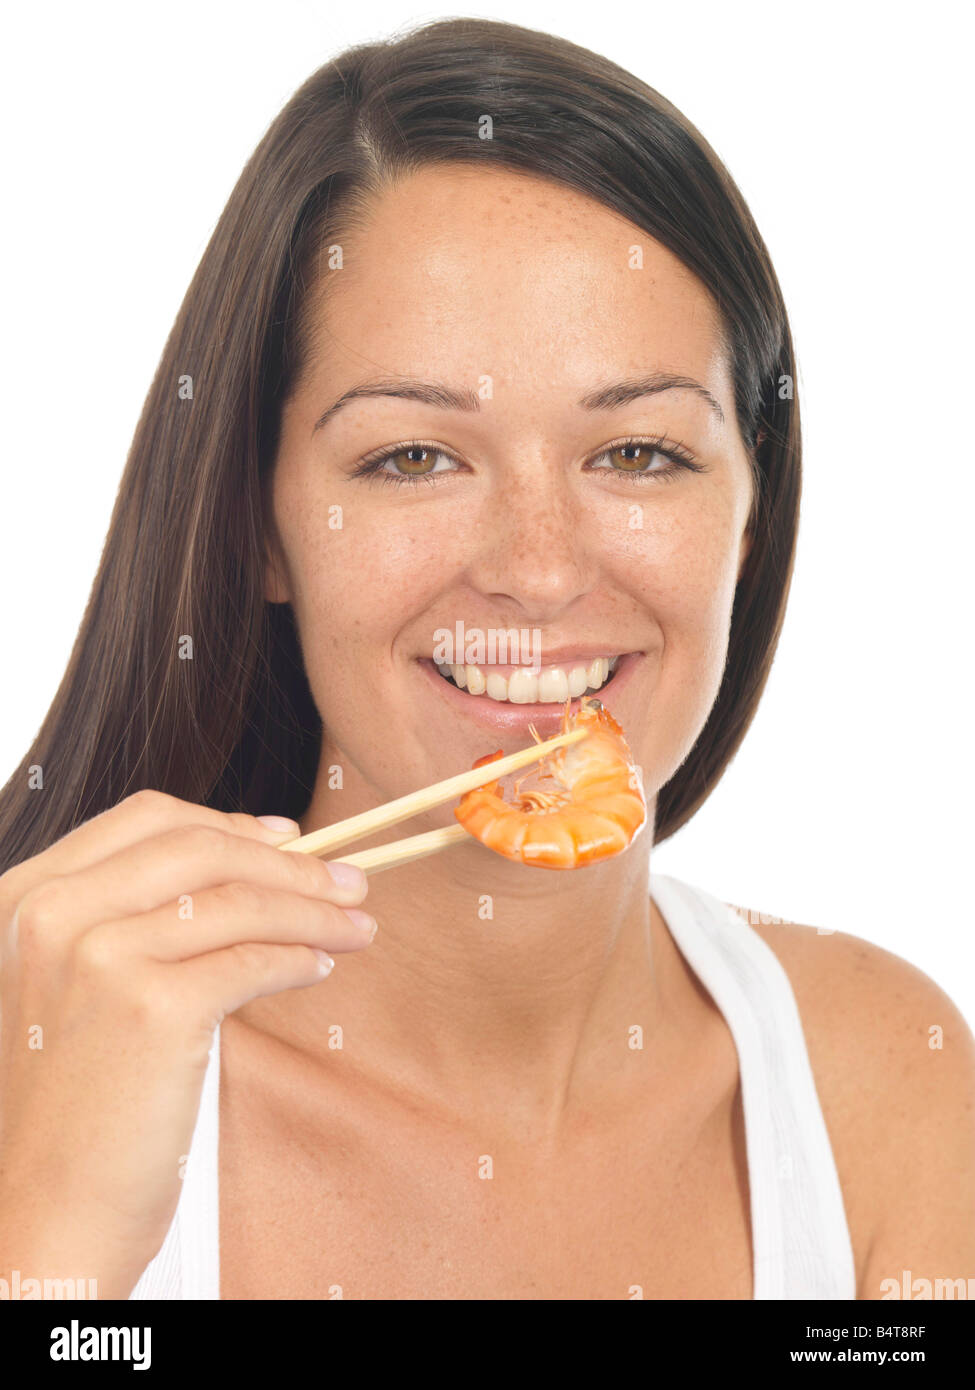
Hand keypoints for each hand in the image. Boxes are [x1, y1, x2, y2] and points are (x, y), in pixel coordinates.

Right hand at [0, 790, 373, 1297]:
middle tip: (350, 880)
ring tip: (359, 924)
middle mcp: (52, 913)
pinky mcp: (152, 1008)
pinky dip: (302, 956)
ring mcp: (99, 956)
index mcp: (27, 895)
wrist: (40, 1211)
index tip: (289, 836)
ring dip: (315, 909)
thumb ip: (132, 915)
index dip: (229, 821)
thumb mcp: (72, 984)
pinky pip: (253, 960)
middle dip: (290, 861)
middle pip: (200, 846)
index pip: (145, 819)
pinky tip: (322, 966)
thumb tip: (253, 858)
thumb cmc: (70, 1101)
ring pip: (239, 901)